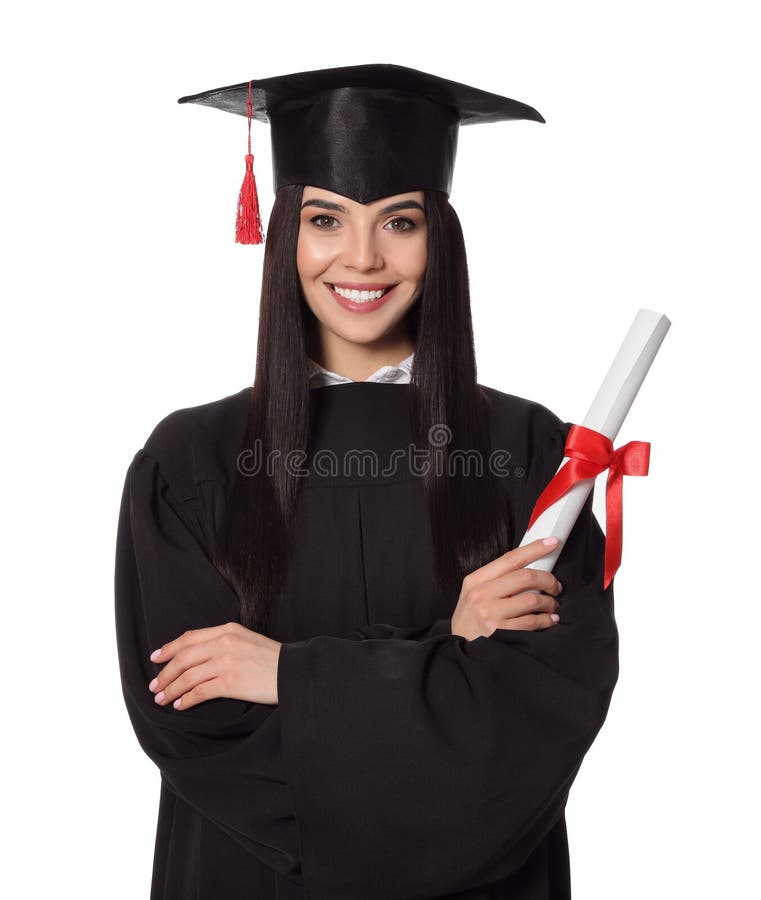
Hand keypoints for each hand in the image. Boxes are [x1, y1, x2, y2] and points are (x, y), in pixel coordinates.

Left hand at [147, 623, 281, 708]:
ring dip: (171, 689)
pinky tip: (179, 706)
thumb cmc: (272, 658)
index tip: (156, 658)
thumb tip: (198, 655)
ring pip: (188, 676)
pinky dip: (186, 700)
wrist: (293, 671)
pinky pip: (200, 692)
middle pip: (184, 657)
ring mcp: (227, 662)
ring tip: (162, 699)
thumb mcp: (247, 639)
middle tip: (154, 686)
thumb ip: (224, 642)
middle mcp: (225, 643)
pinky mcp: (230, 682)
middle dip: (165, 673)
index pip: (190, 638)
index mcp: (228, 630)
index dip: (169, 648)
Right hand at [451, 537, 562, 640]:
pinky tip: (548, 620)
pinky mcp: (500, 632)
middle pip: (525, 577)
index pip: (510, 559)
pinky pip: (532, 621)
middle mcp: (481, 595)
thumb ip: (497, 579)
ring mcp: (490, 614)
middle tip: (556, 586)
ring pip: (532, 599)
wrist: (459, 649)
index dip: (534, 549)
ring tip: (551, 606)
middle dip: (548, 580)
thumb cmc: (471, 620)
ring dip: (549, 603)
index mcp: (475, 580)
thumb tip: (530, 566)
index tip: (551, 543)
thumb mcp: (474, 594)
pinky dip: (546, 620)